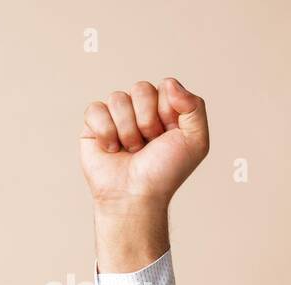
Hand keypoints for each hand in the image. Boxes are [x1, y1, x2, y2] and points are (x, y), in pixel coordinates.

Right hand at [80, 78, 208, 213]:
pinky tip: (113, 149)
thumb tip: (170, 83)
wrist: (136, 195)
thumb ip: (195, 108)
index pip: (166, 86)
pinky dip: (106, 132)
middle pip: (141, 88)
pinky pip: (96, 109)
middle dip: (148, 121)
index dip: (167, 110)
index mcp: (168, 111)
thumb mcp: (196, 143)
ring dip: (128, 131)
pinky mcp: (94, 123)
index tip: (169, 134)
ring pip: (118, 98)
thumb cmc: (165, 172)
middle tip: (150, 144)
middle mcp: (143, 110)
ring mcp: (118, 115)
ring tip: (132, 150)